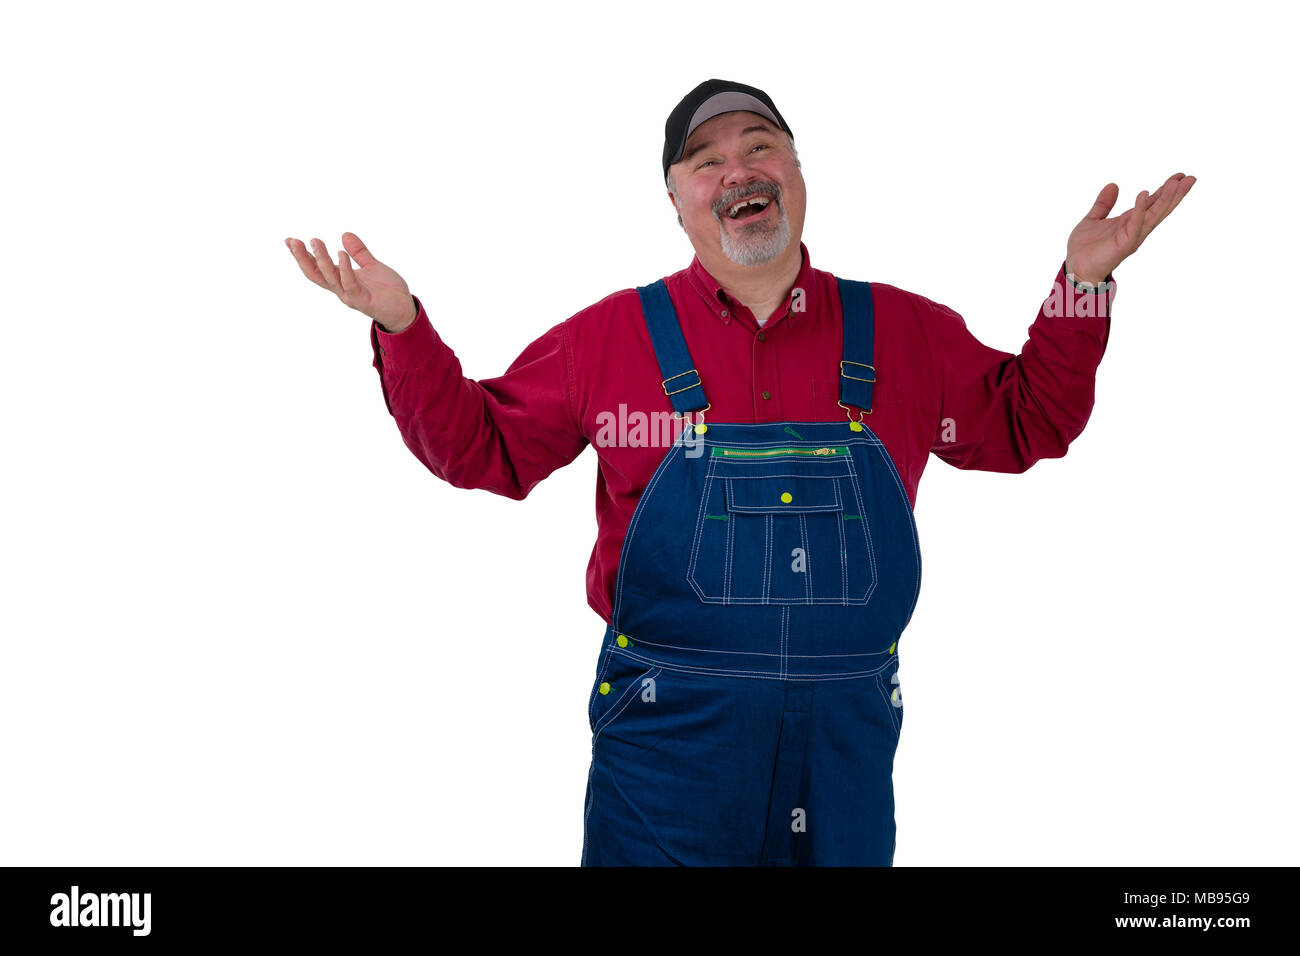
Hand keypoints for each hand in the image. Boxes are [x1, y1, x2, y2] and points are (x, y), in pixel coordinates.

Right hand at [285, 232, 416, 332]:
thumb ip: (359, 252)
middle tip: (292, 241)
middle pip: (316, 274)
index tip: (289, 240)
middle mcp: (342, 289)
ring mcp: (351, 296)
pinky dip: (345, 269)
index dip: (302, 256)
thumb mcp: (372, 266)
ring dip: (321, 260)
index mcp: (341, 280)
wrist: (405, 309)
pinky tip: (341, 253)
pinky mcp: (363, 301)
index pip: (316, 268)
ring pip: (330, 278)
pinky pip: (350, 284)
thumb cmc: (387, 291)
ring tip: (315, 241)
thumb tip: (345, 234)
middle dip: (303, 258)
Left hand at [1065, 173, 1195, 283]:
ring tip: (1176, 183)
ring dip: (1165, 199)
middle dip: (1175, 194)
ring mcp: (1132, 237)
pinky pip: (1135, 225)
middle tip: (1191, 178)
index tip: (1180, 176)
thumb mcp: (1093, 219)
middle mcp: (1135, 229)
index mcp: (1130, 221)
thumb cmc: (1084, 248)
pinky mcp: (1124, 244)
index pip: (1153, 203)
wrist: (1074, 267)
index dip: (1165, 190)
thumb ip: (1104, 203)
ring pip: (1153, 216)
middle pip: (1160, 209)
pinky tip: (1144, 194)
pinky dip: (1140, 210)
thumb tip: (1113, 185)